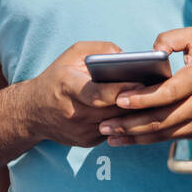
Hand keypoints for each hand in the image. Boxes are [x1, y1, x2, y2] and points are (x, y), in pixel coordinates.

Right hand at [28, 42, 144, 147]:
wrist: (32, 111)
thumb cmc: (58, 76)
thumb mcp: (73, 54)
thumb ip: (100, 50)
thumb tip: (127, 56)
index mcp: (68, 87)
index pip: (98, 93)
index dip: (121, 90)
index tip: (142, 82)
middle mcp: (73, 112)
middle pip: (112, 110)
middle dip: (135, 101)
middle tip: (158, 91)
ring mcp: (80, 130)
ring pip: (116, 123)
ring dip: (135, 113)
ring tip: (154, 100)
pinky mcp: (86, 141)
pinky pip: (113, 131)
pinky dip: (126, 121)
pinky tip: (140, 111)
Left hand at [99, 27, 191, 145]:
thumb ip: (172, 37)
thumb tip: (152, 50)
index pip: (167, 92)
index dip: (143, 98)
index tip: (120, 99)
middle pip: (160, 118)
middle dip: (129, 124)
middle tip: (105, 125)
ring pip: (163, 133)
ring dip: (134, 136)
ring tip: (110, 135)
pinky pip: (170, 138)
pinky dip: (148, 140)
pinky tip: (129, 139)